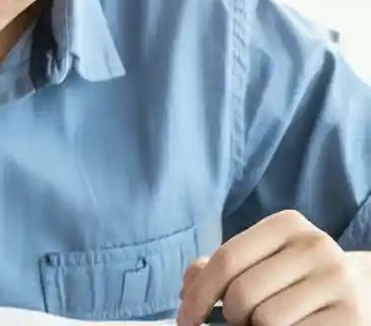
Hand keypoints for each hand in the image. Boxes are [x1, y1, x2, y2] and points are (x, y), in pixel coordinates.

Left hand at [177, 210, 369, 324]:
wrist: (365, 290)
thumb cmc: (298, 277)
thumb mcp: (263, 259)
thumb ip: (221, 267)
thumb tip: (186, 288)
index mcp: (287, 225)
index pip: (226, 260)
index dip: (197, 295)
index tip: (186, 318)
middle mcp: (316, 246)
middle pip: (242, 293)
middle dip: (231, 316)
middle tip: (239, 320)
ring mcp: (338, 281)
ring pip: (266, 319)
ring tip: (267, 323)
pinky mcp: (352, 315)